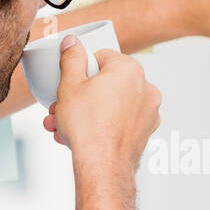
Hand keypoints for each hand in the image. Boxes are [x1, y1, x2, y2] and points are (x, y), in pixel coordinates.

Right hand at [44, 35, 161, 169]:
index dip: (81, 70)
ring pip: (110, 104)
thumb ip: (71, 58)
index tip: (70, 83)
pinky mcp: (145, 131)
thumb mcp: (69, 85)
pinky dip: (101, 125)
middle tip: (60, 107)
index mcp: (129, 69)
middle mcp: (145, 87)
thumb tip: (72, 43)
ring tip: (62, 126)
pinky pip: (119, 121)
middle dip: (79, 96)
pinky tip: (80, 136)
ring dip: (85, 112)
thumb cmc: (88, 128)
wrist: (102, 166)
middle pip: (105, 83)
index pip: (101, 57)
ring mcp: (149, 111)